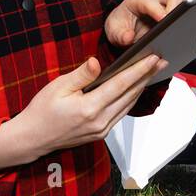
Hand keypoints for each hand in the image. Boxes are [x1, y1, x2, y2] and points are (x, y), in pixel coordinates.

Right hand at [0, 54, 168, 168]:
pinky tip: (135, 88)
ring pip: (128, 105)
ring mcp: (102, 130)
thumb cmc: (42, 110)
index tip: (153, 57)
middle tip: (161, 60)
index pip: (121, 84)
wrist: (33, 138)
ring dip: (142, 87)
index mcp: (89, 108)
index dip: (139, 70)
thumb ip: (81, 75)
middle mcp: (100, 121)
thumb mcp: (58, 87)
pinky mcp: (101, 133)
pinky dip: (130, 99)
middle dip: (147, 76)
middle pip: (130, 95)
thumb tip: (96, 63)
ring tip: (153, 71)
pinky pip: (121, 113)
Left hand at [104, 0, 192, 47]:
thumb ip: (119, 35)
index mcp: (137, 1)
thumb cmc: (120, 27)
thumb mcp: (113, 32)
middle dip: (179, 6)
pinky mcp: (175, 12)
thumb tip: (129, 37)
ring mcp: (167, 5)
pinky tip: (192, 32)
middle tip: (178, 24)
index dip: (158, 10)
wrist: (124, 28)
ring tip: (186, 27)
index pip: (150, 1)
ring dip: (188, 10)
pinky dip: (193, 17)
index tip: (163, 20)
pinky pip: (189, 9)